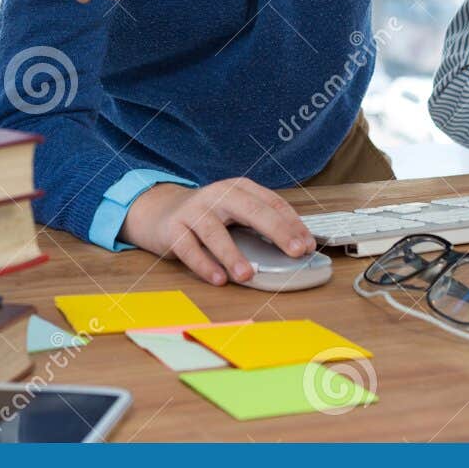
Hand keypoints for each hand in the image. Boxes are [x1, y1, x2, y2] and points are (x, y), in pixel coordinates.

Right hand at [120, 178, 315, 285]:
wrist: (159, 211)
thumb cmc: (207, 215)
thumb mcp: (235, 211)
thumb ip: (260, 224)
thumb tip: (296, 246)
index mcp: (239, 188)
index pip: (271, 202)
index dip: (292, 223)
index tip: (309, 244)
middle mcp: (218, 195)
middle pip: (250, 210)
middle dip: (277, 231)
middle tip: (296, 252)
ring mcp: (194, 211)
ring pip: (215, 232)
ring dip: (233, 254)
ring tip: (248, 274)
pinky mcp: (173, 229)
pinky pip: (189, 249)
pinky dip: (204, 265)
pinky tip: (218, 279)